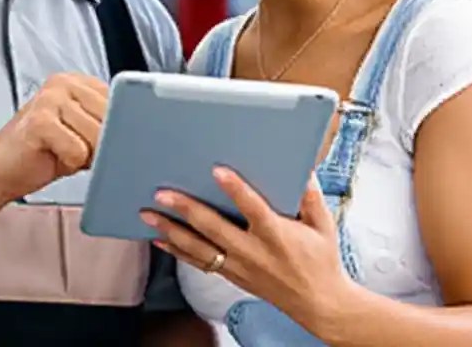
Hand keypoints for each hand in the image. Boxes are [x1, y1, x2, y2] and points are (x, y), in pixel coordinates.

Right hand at [0, 73, 107, 202]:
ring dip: (82, 155)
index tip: (104, 140)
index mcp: (75, 81)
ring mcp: (49, 99)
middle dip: (100, 144)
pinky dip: (69, 163)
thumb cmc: (40, 153)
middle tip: (75, 150)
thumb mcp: (81, 133)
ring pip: (96, 136)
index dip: (117, 128)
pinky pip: (77, 151)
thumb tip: (136, 133)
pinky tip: (50, 156)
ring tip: (60, 151)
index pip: (120, 101)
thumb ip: (104, 124)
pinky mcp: (40, 121)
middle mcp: (62, 83)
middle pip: (111, 119)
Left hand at [142, 168, 351, 329]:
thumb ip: (310, 196)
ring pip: (198, 248)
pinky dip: (176, 252)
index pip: (252, 208)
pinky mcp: (231, 276)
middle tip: (162, 194)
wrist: (318, 304)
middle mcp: (253, 251)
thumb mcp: (323, 225)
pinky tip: (159, 241)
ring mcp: (239, 266)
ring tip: (148, 215)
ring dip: (171, 230)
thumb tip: (300, 166)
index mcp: (276, 234)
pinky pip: (198, 263)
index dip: (235, 189)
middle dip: (185, 209)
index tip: (217, 170)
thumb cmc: (320, 260)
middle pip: (213, 228)